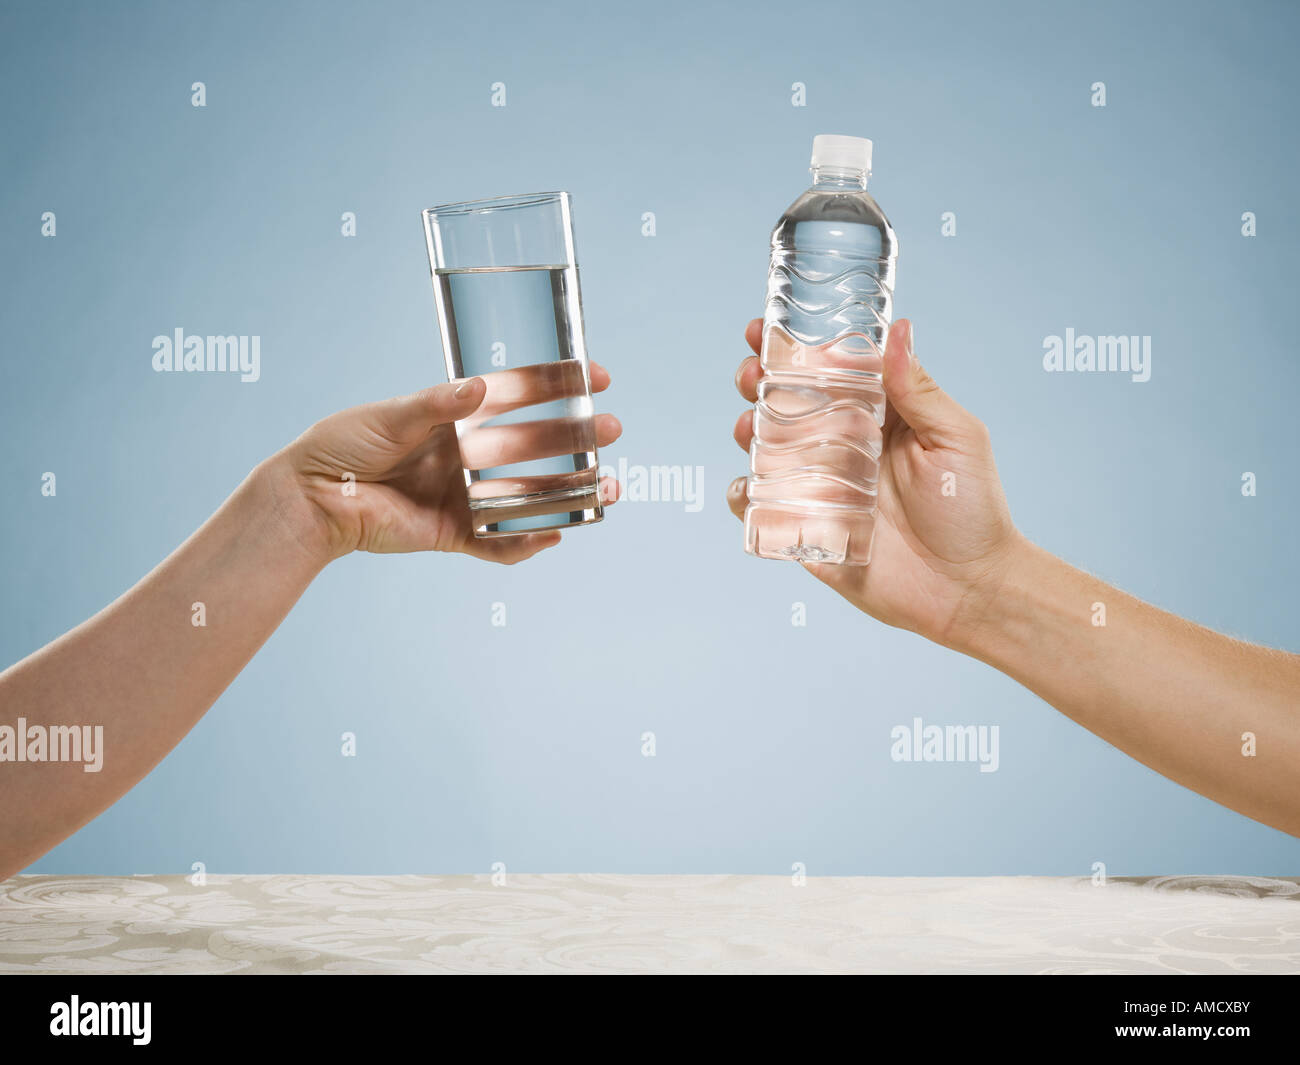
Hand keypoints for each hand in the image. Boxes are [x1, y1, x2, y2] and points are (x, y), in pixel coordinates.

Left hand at [281, 363, 621, 563]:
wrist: (310, 498)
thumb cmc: (341, 444)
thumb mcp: (390, 415)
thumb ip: (437, 405)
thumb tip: (479, 388)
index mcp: (456, 415)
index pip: (517, 395)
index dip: (558, 385)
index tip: (598, 377)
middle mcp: (468, 453)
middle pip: (535, 444)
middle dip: (576, 438)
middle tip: (611, 431)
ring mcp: (465, 494)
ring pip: (529, 494)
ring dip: (570, 492)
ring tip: (608, 489)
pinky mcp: (454, 532)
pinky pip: (499, 543)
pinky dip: (528, 543)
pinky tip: (558, 535)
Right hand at [728, 318, 1021, 645]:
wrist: (969, 590)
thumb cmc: (972, 510)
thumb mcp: (955, 438)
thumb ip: (919, 390)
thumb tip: (897, 329)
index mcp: (876, 415)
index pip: (827, 370)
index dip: (791, 347)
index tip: (763, 328)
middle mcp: (843, 446)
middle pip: (786, 403)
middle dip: (757, 383)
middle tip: (750, 375)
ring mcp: (821, 487)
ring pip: (766, 450)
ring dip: (747, 430)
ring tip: (749, 426)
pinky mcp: (807, 529)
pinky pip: (761, 509)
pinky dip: (743, 497)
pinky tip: (747, 487)